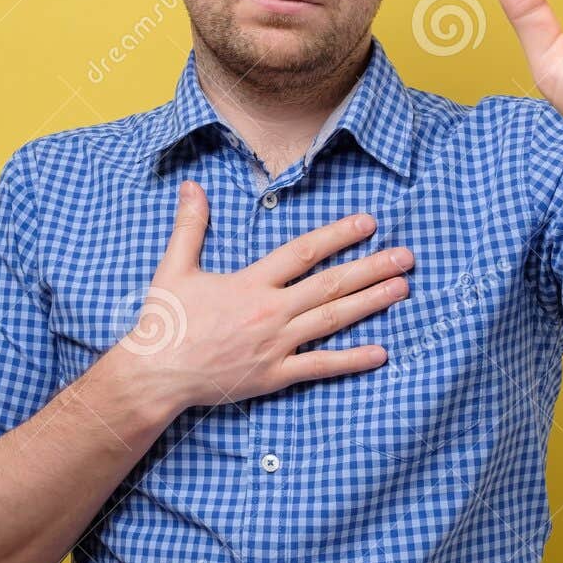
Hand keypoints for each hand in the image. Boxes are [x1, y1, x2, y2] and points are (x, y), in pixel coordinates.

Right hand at [120, 180, 414, 409]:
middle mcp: (270, 311)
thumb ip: (191, 226)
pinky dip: (352, 360)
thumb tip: (193, 186)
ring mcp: (276, 345)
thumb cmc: (165, 321)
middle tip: (406, 256)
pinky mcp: (275, 376)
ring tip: (402, 288)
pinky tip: (381, 352)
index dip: (338, 235)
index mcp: (250, 283)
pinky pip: (320, 367)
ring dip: (371, 303)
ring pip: (333, 320)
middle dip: (371, 267)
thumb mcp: (174, 268)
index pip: (303, 252)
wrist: (156, 374)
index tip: (368, 223)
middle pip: (330, 285)